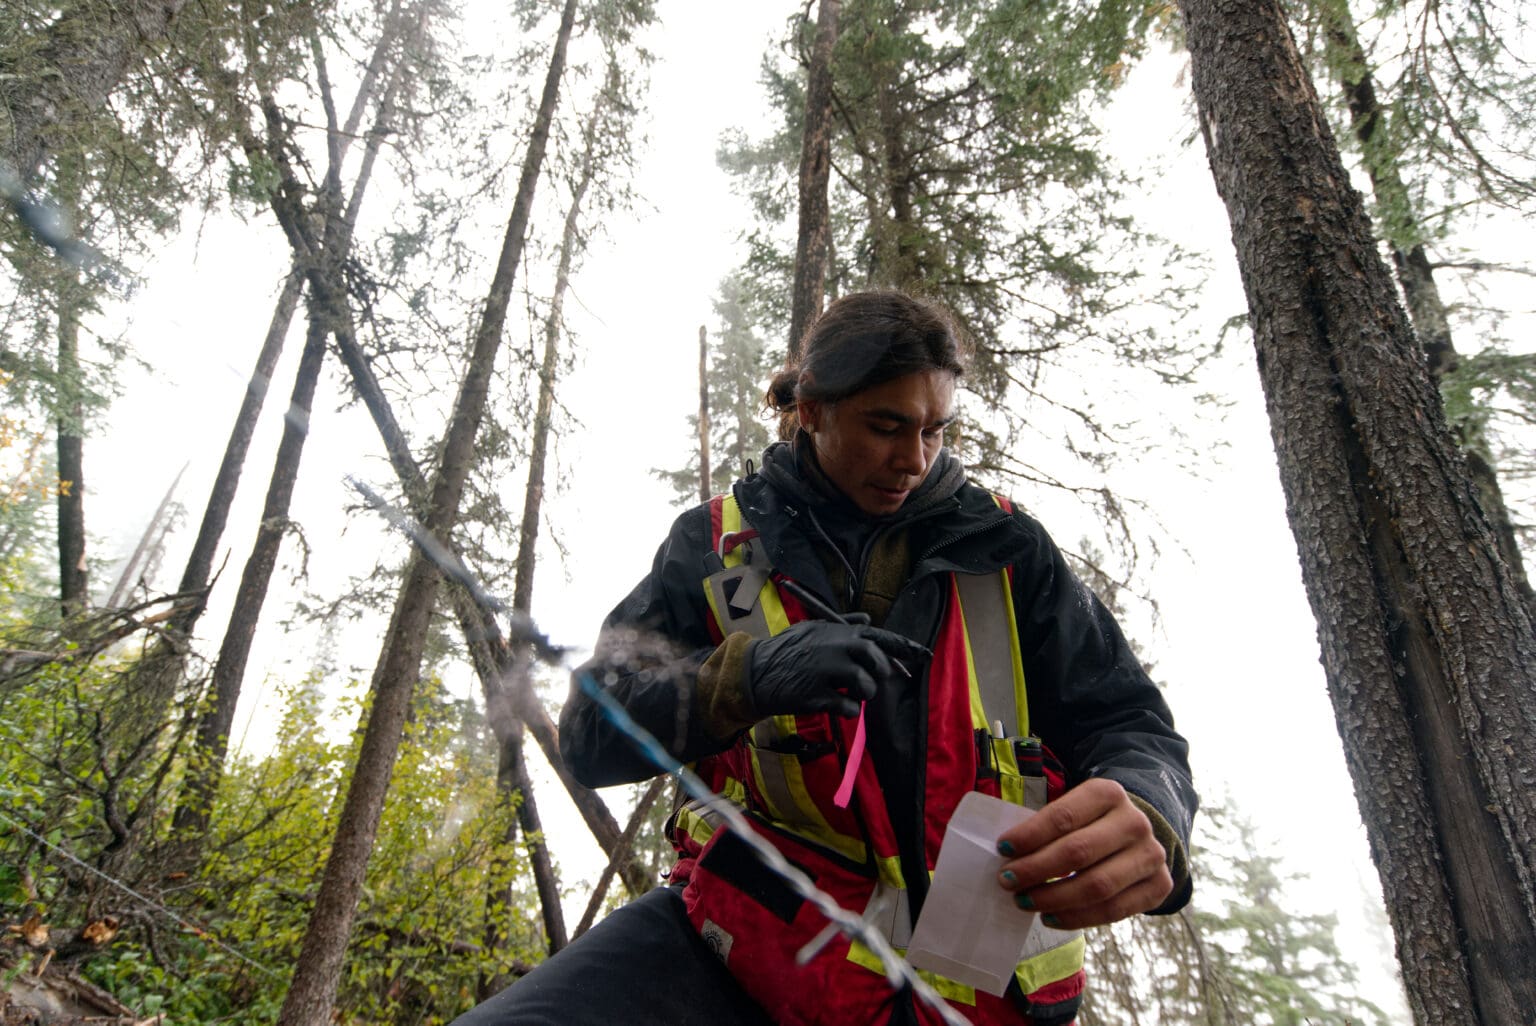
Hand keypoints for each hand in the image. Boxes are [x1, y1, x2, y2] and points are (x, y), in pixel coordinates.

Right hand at [747, 620, 928, 718]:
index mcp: (837, 632)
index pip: (880, 637)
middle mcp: (835, 648)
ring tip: (847, 694)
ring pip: (866, 685)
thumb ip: (843, 625)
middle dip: (878, 673)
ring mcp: (826, 671)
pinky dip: (848, 710)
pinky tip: (835, 705)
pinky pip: (848, 707)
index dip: (905, 647)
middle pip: (877, 660)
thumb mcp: (813, 629)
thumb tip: (868, 619)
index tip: (925, 655)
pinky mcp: (816, 695)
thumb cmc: (786, 650)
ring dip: (863, 694)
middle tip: (866, 681)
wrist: (754, 672)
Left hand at [994, 778, 1172, 929]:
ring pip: (1097, 886)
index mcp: (1108, 793)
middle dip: (1036, 870)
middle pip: (1078, 852)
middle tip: (1007, 881)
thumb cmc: (1090, 822)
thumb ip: (1045, 826)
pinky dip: (1077, 918)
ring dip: (1053, 898)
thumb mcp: (1073, 809)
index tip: (1002, 848)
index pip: (1063, 816)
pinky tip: (1050, 917)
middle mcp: (1135, 822)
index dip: (1030, 835)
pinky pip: (1113, 910)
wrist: (1138, 833)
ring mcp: (1151, 855)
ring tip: (1024, 902)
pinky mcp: (1159, 886)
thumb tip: (1007, 854)